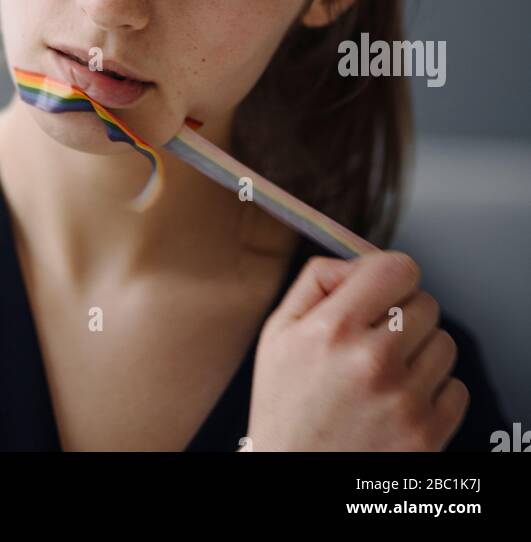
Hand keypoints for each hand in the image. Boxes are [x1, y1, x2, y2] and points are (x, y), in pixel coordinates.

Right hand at [245, 250, 469, 450]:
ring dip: (421, 354)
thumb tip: (359, 259)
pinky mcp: (427, 435)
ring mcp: (404, 401)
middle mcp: (372, 361)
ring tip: (387, 375)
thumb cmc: (286, 404)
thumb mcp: (279, 331)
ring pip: (445, 344)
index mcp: (334, 328)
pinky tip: (400, 402)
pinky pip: (456, 389)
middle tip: (378, 340)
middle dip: (404, 316)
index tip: (383, 291)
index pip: (399, 268)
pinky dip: (434, 393)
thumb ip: (318, 280)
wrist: (292, 476)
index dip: (392, 276)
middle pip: (426, 304)